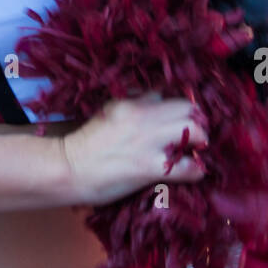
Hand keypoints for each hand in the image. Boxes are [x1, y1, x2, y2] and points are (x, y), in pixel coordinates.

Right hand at [60, 94, 207, 206]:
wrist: (68, 168)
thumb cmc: (85, 145)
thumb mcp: (109, 112)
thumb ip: (131, 104)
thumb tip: (153, 101)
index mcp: (131, 100)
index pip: (167, 93)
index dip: (178, 107)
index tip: (181, 118)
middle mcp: (143, 114)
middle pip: (187, 107)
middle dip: (195, 121)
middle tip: (193, 136)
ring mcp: (147, 140)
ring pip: (193, 130)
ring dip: (200, 141)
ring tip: (194, 151)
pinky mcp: (148, 166)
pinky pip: (188, 166)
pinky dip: (196, 171)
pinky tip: (193, 174)